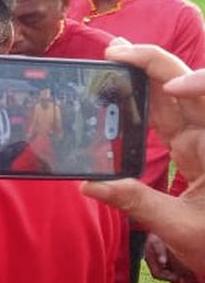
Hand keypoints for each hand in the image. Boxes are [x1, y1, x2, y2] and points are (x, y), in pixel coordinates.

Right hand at [82, 42, 204, 279]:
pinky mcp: (192, 152)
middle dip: (153, 63)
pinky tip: (123, 94)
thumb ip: (136, 202)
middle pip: (184, 88)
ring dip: (147, 75)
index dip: (194, 81)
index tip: (169, 87)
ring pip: (175, 98)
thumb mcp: (179, 229)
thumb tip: (88, 184)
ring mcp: (201, 143)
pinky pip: (169, 119)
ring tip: (115, 61)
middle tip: (113, 52)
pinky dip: (146, 102)